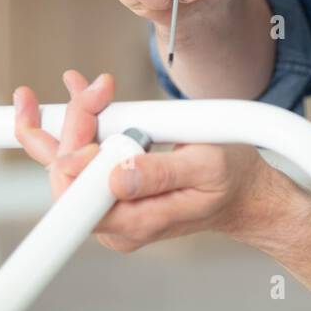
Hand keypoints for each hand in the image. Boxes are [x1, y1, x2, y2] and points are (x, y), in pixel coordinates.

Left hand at [12, 70, 276, 251]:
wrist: (244, 194)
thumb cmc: (231, 180)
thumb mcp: (207, 167)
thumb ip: (160, 173)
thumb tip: (115, 177)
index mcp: (136, 222)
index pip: (79, 193)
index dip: (76, 150)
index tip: (93, 110)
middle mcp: (115, 223)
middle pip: (67, 174)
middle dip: (75, 123)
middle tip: (94, 88)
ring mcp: (111, 209)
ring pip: (68, 166)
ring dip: (69, 122)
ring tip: (76, 87)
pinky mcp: (112, 194)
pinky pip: (82, 162)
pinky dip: (81, 127)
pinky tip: (85, 100)